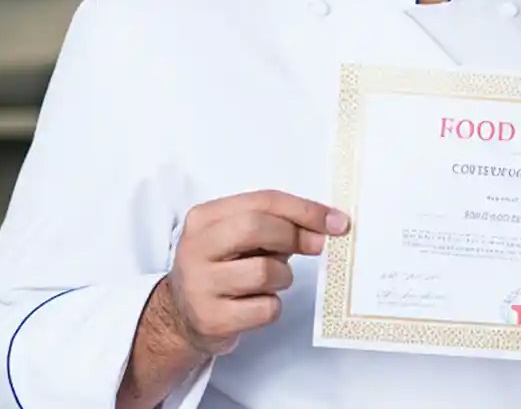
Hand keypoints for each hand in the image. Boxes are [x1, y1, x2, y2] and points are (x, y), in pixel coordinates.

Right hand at [163, 190, 351, 356]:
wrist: (183, 316)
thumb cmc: (225, 268)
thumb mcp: (243, 238)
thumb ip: (280, 224)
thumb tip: (329, 226)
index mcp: (205, 218)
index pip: (263, 201)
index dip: (306, 210)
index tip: (337, 221)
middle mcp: (195, 247)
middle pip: (257, 227)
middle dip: (294, 236)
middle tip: (314, 247)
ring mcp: (200, 285)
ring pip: (264, 271)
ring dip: (283, 277)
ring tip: (271, 282)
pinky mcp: (211, 319)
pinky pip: (265, 308)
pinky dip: (272, 306)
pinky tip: (257, 304)